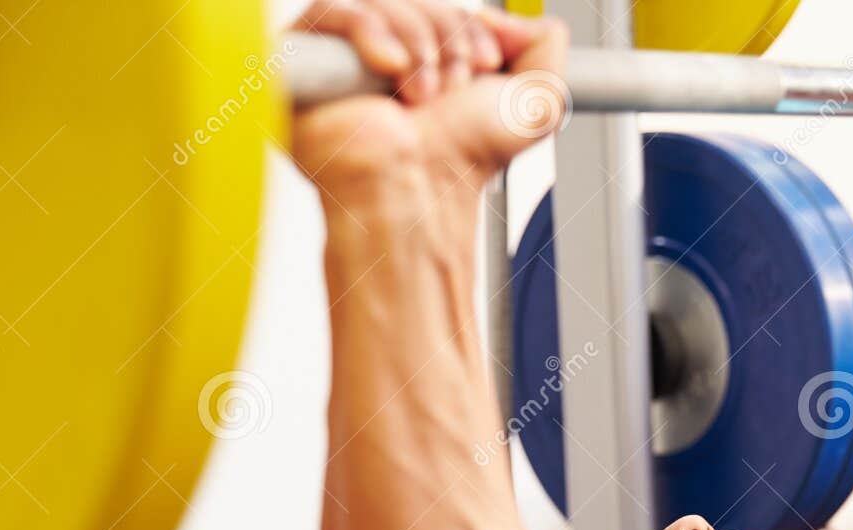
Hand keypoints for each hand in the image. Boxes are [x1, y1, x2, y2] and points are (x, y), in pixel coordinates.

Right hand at [291, 0, 567, 200]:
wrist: (421, 187)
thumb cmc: (466, 158)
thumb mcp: (537, 104)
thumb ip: (545, 50)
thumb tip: (519, 21)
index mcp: (430, 61)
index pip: (443, 9)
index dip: (468, 27)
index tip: (484, 64)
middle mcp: (388, 56)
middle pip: (415, 0)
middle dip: (446, 38)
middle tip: (452, 88)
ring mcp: (346, 57)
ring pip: (380, 2)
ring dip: (418, 46)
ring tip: (422, 96)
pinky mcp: (307, 59)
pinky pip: (334, 11)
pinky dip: (371, 33)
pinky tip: (390, 69)